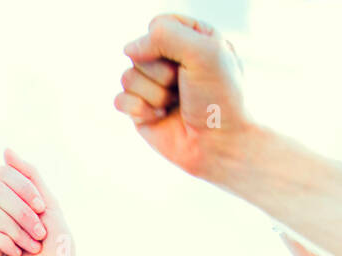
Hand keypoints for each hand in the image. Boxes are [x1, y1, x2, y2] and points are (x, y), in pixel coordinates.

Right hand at [0, 150, 75, 255]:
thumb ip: (29, 175)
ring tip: (32, 245)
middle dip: (22, 210)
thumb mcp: (47, 204)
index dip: (22, 186)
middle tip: (40, 231)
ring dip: (18, 229)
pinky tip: (17, 255)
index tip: (41, 207)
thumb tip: (5, 150)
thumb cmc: (57, 247)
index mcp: (6, 204)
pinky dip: (6, 242)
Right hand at [116, 14, 248, 182]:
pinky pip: (120, 100)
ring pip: (128, 77)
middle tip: (184, 88)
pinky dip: (138, 110)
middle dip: (162, 73)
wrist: (221, 145)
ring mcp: (153, 87)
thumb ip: (164, 35)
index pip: (158, 25)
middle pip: (139, 52)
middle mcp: (169, 61)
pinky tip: (159, 118)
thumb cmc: (220, 98)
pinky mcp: (141, 112)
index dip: (167, 43)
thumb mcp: (203, 52)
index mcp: (190, 39)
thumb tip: (127, 49)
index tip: (190, 61)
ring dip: (154, 94)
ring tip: (176, 105)